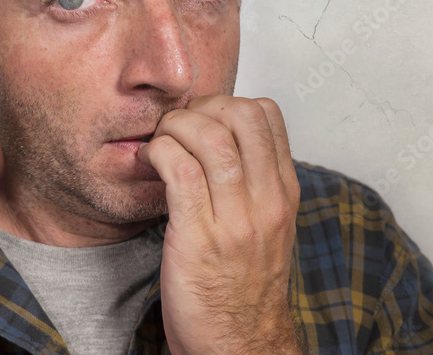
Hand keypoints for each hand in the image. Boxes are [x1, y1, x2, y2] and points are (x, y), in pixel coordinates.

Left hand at [137, 95, 301, 354]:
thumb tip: (219, 137)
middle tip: (177, 126)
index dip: (227, 102)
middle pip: (240, 114)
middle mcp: (265, 200)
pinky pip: (178, 169)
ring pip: (208, 136)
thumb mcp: (266, 227)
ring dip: (173, 127)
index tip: (202, 118)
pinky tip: (149, 162)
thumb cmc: (242, 287)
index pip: (267, 114)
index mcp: (283, 192)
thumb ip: (253, 183)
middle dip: (201, 107)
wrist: (237, 345)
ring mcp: (235, 219)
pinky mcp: (198, 237)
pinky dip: (158, 152)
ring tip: (160, 143)